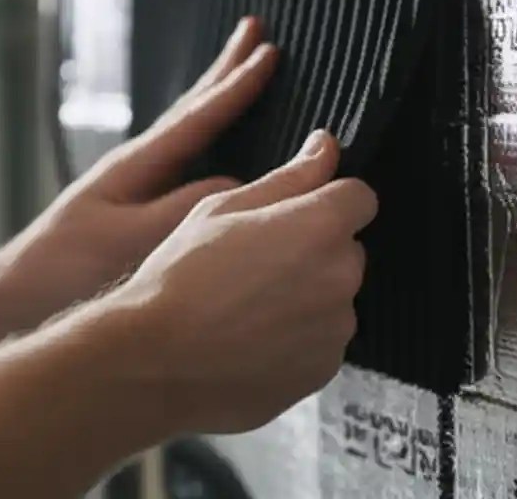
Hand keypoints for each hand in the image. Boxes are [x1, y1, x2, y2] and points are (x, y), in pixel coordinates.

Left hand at [1, 17, 278, 322]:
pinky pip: (184, 153)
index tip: (271, 51)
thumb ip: (184, 208)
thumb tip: (240, 181)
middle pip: (192, 104)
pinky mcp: (133, 203)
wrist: (13, 296)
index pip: (199, 115)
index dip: (238, 85)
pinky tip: (213, 134)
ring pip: (187, 124)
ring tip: (241, 63)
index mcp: (138, 164)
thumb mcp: (129, 240)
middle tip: (256, 27)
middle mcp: (136, 162)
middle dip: (227, 67)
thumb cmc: (67, 271)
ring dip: (217, 90)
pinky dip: (206, 128)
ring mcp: (133, 180)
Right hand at [118, 130, 376, 433]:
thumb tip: (326, 146)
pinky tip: (253, 338)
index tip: (296, 212)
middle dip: (316, 248)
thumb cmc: (181, 278)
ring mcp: (336, 328)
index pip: (359, 197)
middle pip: (347, 248)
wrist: (156, 364)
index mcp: (321, 226)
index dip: (328, 199)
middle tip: (257, 262)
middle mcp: (342, 276)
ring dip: (308, 295)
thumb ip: (289, 176)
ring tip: (248, 306)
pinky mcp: (325, 369)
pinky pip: (322, 339)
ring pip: (335, 296)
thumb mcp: (224, 208)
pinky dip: (299, 336)